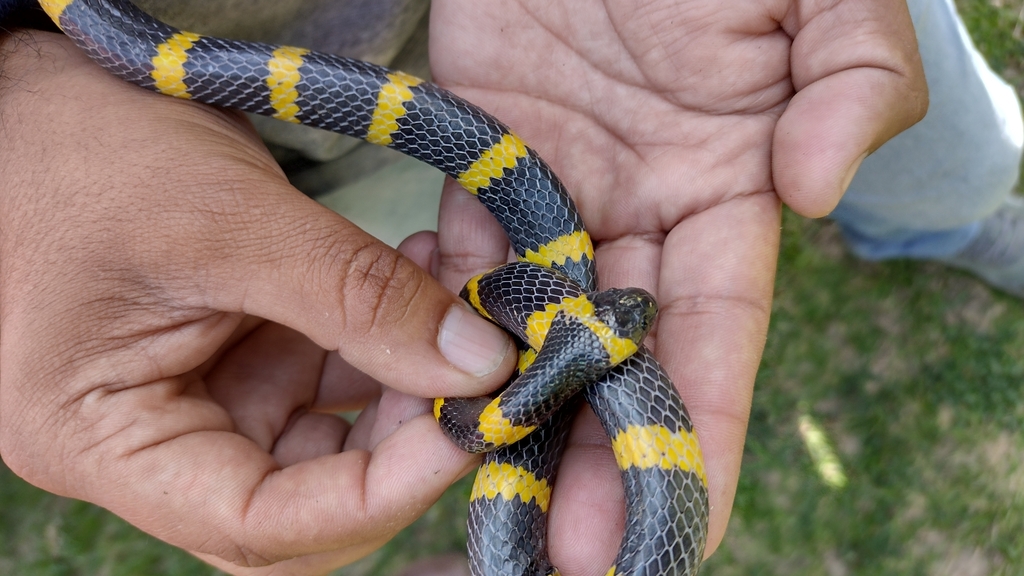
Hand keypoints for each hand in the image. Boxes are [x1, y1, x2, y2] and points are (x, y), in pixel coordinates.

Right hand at [0, 31, 515, 574]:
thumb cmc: (82, 148)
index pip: (257, 524)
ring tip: (460, 289)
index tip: (472, 426)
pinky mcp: (232, 351)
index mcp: (105, 441)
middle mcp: (153, 439)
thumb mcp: (223, 222)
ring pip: (329, 431)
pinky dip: (385, 332)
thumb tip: (479, 366)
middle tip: (483, 359)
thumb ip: (354, 299)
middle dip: (406, 432)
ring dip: (408, 372)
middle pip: (305, 490)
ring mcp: (196, 395)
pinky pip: (326, 370)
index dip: (379, 492)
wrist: (36, 90)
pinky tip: (425, 275)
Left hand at [427, 0, 926, 571]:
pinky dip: (446, 316)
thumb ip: (853, 82)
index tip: (679, 530)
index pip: (718, 335)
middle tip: (570, 557)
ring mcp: (560, 184)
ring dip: (516, 411)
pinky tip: (426, 389)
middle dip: (600, 453)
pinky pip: (463, 249)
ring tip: (492, 503)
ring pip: (536, 320)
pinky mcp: (482, 149)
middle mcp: (644, 207)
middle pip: (621, 354)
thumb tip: (811, 194)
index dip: (703, 432)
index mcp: (730, 188)